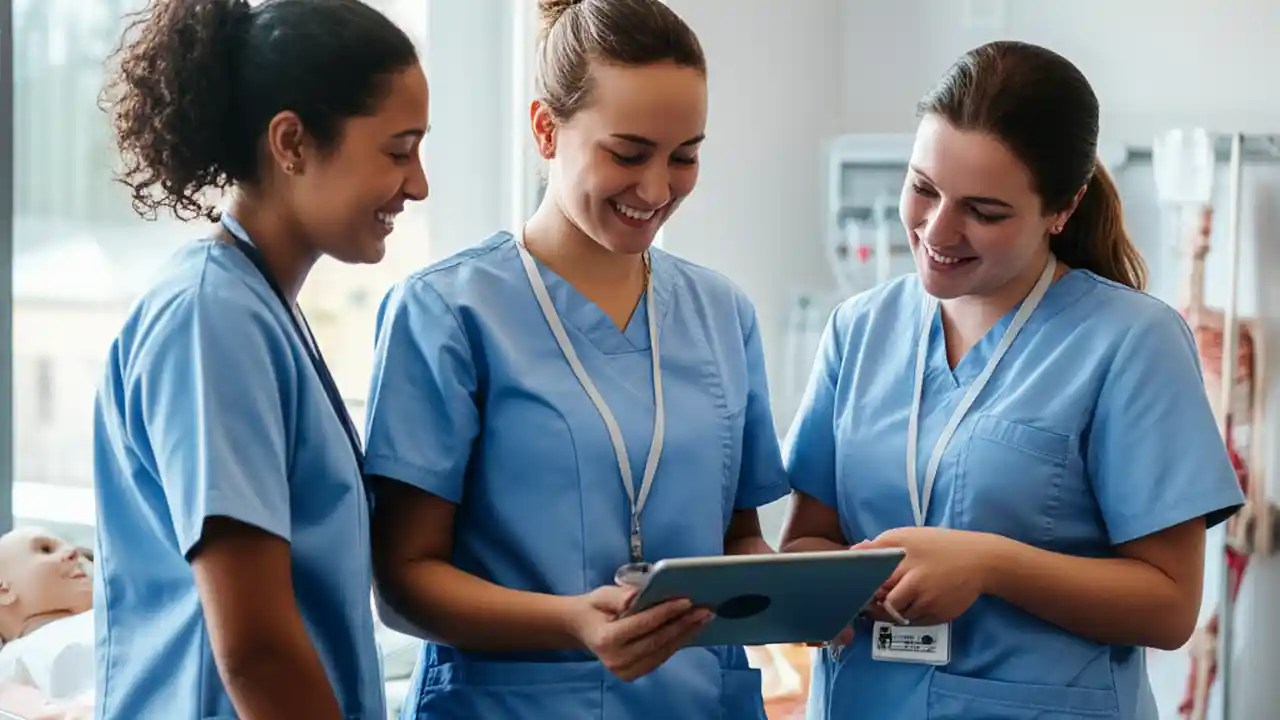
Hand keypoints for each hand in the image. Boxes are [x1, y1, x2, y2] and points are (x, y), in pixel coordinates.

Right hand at [568, 585, 712, 680]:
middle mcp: (616, 660)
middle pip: (657, 640)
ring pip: (662, 652)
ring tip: (704, 619)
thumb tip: (637, 596)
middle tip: (705, 610)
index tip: (687, 601)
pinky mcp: (632, 675)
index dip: (666, 612)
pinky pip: (660, 658)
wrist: (582, 629)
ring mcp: (624, 671)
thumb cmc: (595, 608)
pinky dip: (677, 643)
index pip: (643, 624)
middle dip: (683, 624)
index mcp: (607, 639)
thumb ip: (619, 596)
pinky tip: (691, 630)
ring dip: (686, 635)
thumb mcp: (602, 595)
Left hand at [858, 527, 1001, 625]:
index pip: (870, 578)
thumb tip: (852, 553)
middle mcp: (914, 581)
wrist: (981, 561)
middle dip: (875, 603)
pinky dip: (910, 616)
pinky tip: (915, 603)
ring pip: (897, 615)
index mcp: (902, 559)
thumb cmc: (939, 546)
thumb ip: (879, 545)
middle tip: (873, 600)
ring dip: (893, 611)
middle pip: (882, 601)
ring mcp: (927, 601)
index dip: (862, 586)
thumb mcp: (908, 536)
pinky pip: (915, 621)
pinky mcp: (938, 615)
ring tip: (898, 599)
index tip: (857, 588)